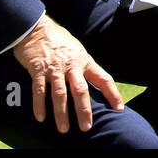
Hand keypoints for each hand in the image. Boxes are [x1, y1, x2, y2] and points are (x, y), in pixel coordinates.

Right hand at [13, 15, 122, 132]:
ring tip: (63, 129)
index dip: (112, 94)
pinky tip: (40, 118)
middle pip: (81, 90)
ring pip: (60, 94)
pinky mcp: (38, 69)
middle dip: (84, 111)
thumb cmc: (60, 41)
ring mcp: (55, 68)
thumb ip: (84, 67)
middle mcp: (72, 65)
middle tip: (86, 127)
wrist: (37, 28)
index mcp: (85, 61)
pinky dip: (39, 105)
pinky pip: (39, 90)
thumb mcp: (78, 51)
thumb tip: (94, 84)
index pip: (103, 79)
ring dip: (61, 113)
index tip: (119, 108)